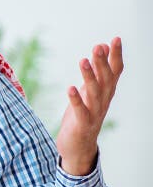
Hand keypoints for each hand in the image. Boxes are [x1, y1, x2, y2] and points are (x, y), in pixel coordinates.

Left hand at [56, 37, 122, 175]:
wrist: (79, 147)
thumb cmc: (83, 115)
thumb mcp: (90, 91)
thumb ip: (97, 72)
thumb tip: (101, 46)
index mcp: (106, 92)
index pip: (115, 72)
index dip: (116, 56)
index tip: (116, 39)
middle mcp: (103, 101)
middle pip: (106, 80)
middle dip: (102, 63)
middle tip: (97, 47)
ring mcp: (94, 113)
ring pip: (94, 93)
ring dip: (89, 77)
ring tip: (83, 61)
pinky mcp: (81, 124)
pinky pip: (80, 110)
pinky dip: (76, 99)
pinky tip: (70, 88)